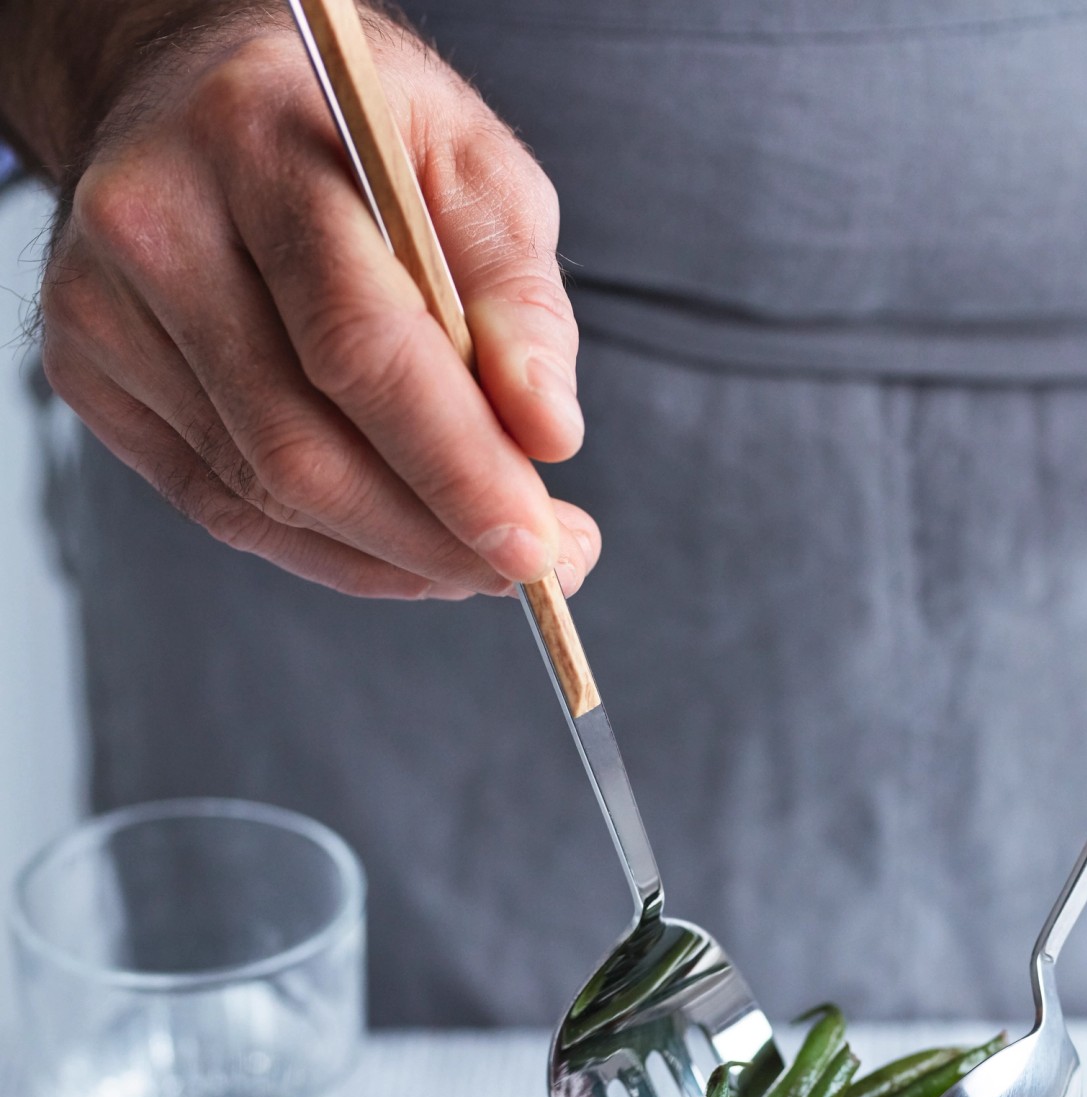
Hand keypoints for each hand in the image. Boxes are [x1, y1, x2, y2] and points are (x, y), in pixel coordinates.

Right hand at [40, 6, 598, 599]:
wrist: (196, 90)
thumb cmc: (354, 132)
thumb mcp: (468, 164)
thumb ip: (517, 295)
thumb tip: (547, 434)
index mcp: (254, 139)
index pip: (359, 344)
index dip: (456, 466)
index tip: (540, 543)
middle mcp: (154, 222)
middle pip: (300, 447)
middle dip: (433, 535)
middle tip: (531, 565)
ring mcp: (105, 307)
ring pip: (264, 498)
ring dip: (392, 555)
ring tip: (479, 555)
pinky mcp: (89, 372)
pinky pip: (224, 509)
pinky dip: (330, 550)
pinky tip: (401, 547)